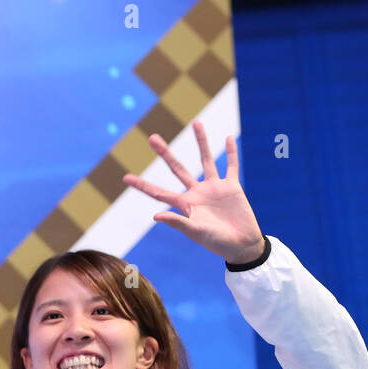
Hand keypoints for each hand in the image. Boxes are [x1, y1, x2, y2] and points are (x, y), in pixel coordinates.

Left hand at [123, 121, 263, 263]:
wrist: (242, 246)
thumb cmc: (217, 243)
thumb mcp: (196, 233)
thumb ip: (178, 222)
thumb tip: (155, 215)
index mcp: (185, 205)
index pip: (159, 193)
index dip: (142, 185)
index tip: (125, 178)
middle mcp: (197, 193)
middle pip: (178, 168)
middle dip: (165, 153)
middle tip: (152, 137)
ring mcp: (214, 188)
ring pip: (206, 160)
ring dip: (202, 142)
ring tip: (197, 123)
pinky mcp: (232, 187)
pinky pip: (231, 166)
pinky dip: (232, 153)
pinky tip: (228, 138)